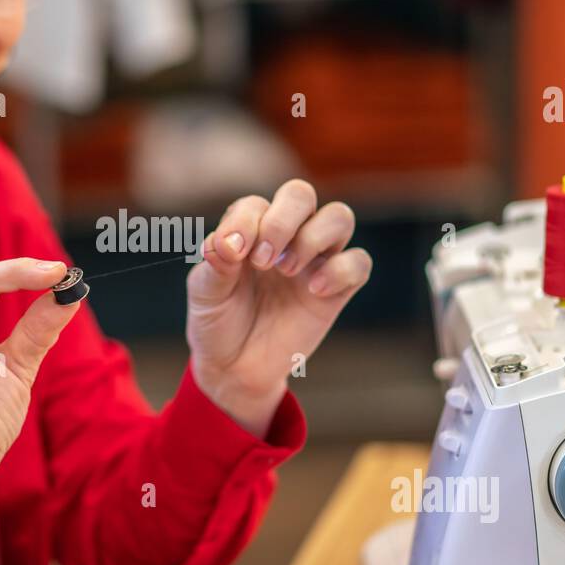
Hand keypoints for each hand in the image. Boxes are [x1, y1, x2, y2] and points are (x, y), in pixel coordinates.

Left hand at [186, 179, 370, 435]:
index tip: (235, 254)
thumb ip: (215, 264)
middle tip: (264, 261)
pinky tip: (314, 291)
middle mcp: (285, 237)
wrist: (236, 369)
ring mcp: (314, 260)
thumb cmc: (218, 322)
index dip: (246, 222)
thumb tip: (229, 242)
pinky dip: (341, 270)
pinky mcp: (337, 289)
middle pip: (300, 195)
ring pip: (339, 217)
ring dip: (313, 237)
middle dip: (283, 220)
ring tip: (287, 271)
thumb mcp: (205, 294)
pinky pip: (359, 262)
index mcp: (250, 230)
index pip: (256, 205)